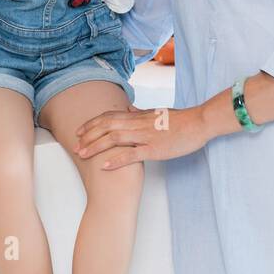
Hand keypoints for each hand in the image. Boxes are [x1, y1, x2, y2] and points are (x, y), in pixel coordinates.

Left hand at [74, 104, 210, 169]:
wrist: (198, 123)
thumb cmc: (180, 119)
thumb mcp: (156, 112)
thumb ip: (140, 112)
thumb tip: (128, 107)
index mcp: (138, 116)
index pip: (109, 116)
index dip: (92, 123)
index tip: (80, 131)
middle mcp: (138, 123)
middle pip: (106, 126)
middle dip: (88, 135)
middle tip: (75, 146)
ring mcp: (145, 136)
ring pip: (114, 138)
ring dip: (96, 146)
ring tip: (82, 154)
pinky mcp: (154, 149)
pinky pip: (131, 154)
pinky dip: (116, 159)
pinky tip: (104, 165)